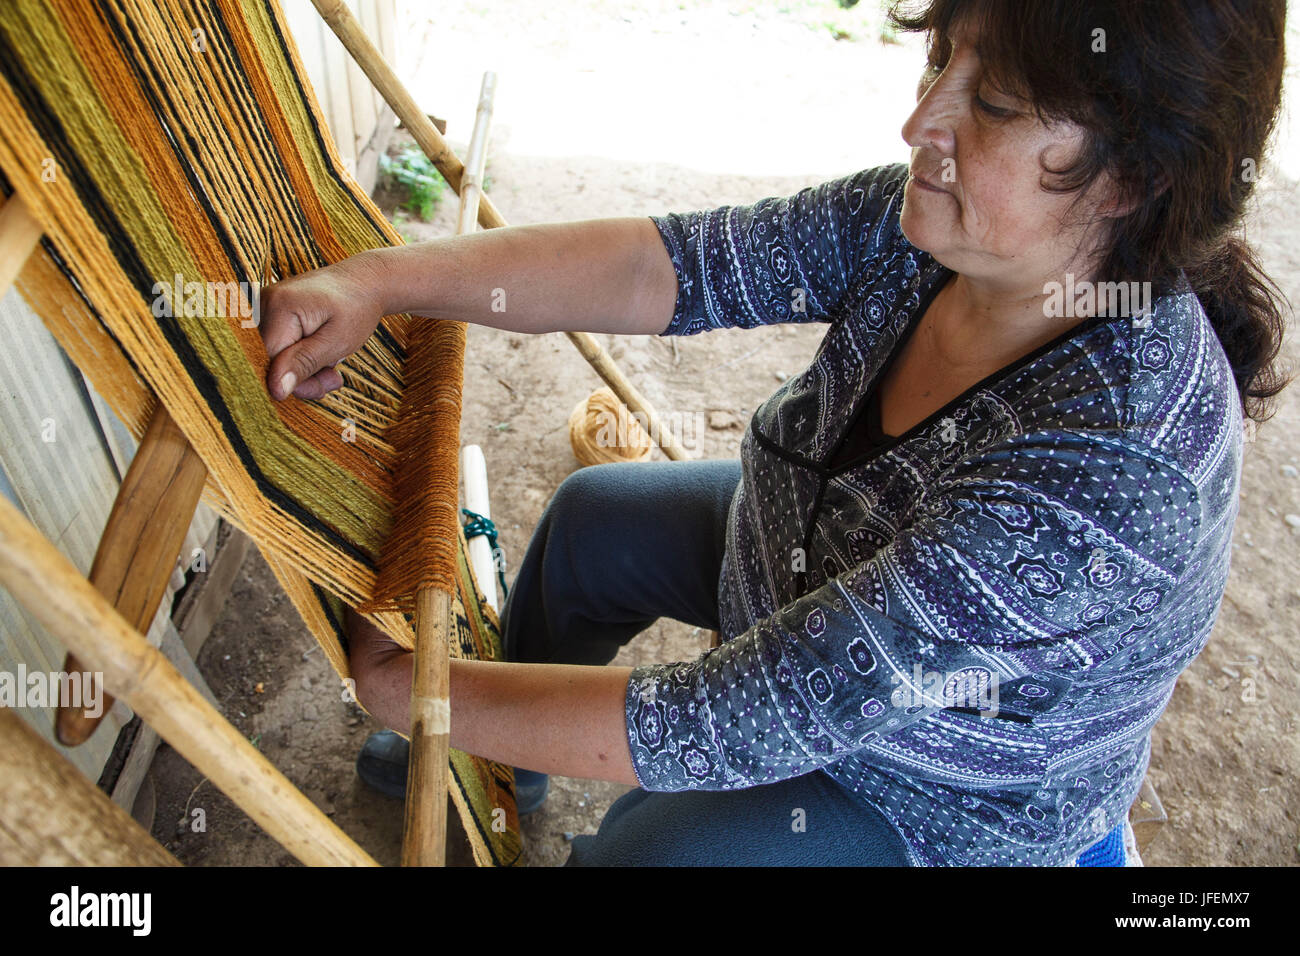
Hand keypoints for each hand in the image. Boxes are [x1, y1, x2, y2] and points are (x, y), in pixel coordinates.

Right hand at [259, 251, 389, 400]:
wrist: (363, 282)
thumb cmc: (356, 308)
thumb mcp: (337, 341)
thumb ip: (304, 363)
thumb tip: (276, 390)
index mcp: (279, 306)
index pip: (268, 360)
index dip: (291, 382)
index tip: (322, 388)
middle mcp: (263, 304)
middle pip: (268, 360)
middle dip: (301, 378)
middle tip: (332, 379)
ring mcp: (264, 308)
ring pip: (274, 358)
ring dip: (304, 371)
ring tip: (331, 367)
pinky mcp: (270, 315)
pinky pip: (278, 349)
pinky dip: (300, 359)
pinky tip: (320, 356)